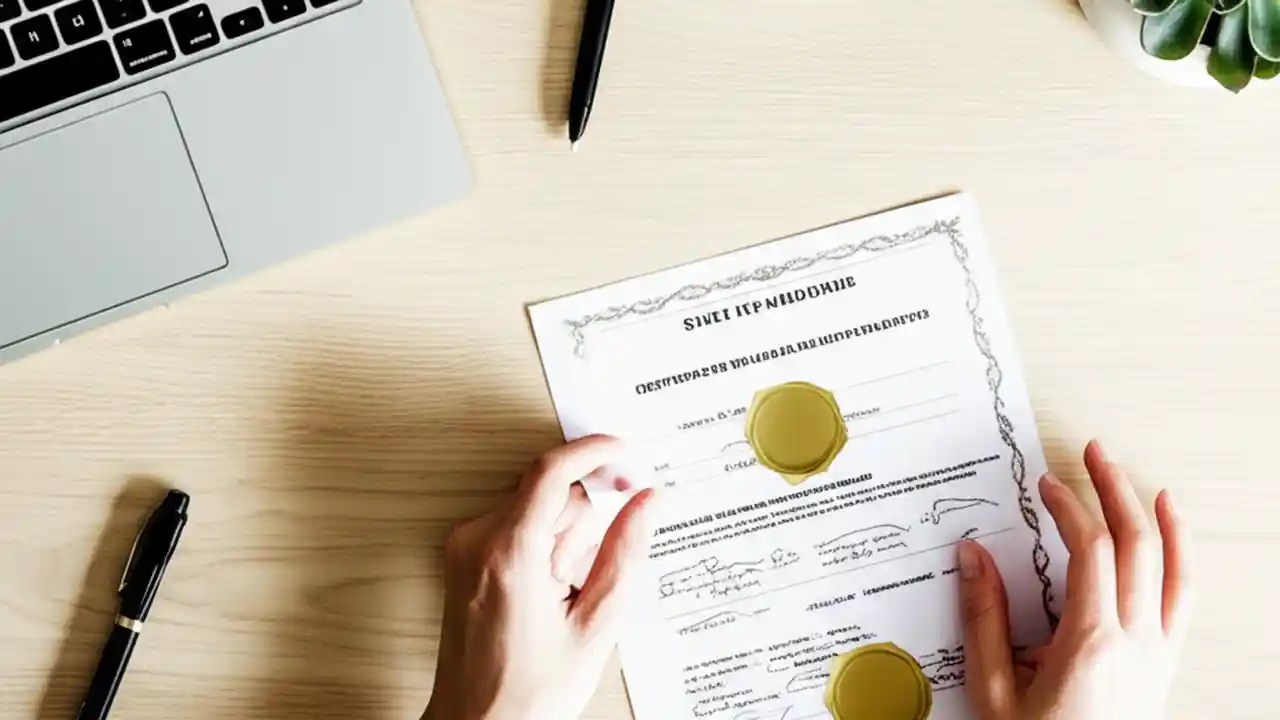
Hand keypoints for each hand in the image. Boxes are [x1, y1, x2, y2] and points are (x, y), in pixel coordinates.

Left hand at [424, 435, 656, 719]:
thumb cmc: (528, 694)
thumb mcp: (596, 625)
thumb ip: (626, 553)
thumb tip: (648, 502)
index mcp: (509, 552)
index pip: (553, 469)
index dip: (597, 452)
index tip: (627, 453)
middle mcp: (477, 540)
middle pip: (549, 492)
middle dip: (582, 522)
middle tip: (587, 575)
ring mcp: (464, 548)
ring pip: (535, 508)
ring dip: (561, 538)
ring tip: (562, 595)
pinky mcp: (463, 557)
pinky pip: (515, 527)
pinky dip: (540, 547)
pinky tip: (546, 592)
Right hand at [959, 440, 1191, 719]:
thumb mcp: (993, 689)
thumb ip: (984, 618)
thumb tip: (972, 557)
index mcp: (1092, 643)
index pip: (1090, 550)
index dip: (1069, 507)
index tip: (1047, 485)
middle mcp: (1137, 643)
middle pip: (1138, 545)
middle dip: (1114, 491)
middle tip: (1094, 455)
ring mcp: (1158, 655)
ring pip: (1173, 569)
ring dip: (1158, 519)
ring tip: (1142, 483)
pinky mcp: (1163, 667)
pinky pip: (1183, 601)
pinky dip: (1181, 561)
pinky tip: (1171, 541)